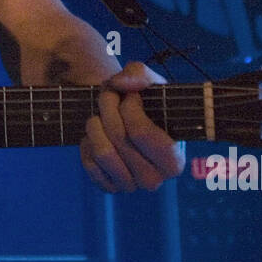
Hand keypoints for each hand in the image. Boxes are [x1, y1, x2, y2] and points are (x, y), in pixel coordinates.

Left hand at [79, 61, 183, 191]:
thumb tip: (121, 84)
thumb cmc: (146, 104)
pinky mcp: (108, 187)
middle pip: (118, 138)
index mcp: (173, 160)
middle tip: (109, 96)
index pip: (140, 131)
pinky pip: (89, 164)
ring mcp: (130, 186)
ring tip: (100, 115)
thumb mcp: (150, 84)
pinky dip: (88, 143)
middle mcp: (154, 180)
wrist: (129, 122)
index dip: (128, 107)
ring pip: (102, 152)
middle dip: (108, 108)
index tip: (130, 97)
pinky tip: (97, 134)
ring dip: (95, 125)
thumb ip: (139, 74)